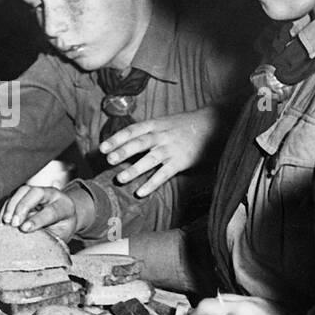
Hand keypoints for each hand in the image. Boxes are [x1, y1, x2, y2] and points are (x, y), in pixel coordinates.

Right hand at [0, 185, 88, 239]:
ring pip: (23, 191)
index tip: (24, 229)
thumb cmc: (61, 229)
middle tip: (14, 224)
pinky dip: (6, 208)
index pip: (51, 211)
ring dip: (11, 206)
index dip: (37, 220)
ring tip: (5, 221)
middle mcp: (52, 195)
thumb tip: (28, 245)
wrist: (62, 218)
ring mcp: (37, 191)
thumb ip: (46, 238)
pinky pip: (13, 196)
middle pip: (36, 193)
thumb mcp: (59, 236)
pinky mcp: (25, 193)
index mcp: (65, 207)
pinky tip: (3, 220)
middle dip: (22, 207)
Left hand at [99, 106, 220, 196]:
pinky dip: (152, 183)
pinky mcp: (181, 161)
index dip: (116, 139)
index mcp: (155, 124)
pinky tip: (140, 192)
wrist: (212, 124)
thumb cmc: (183, 126)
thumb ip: (146, 132)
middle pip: (139, 143)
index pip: (132, 130)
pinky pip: (164, 173)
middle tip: (108, 160)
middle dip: (123, 151)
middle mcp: (161, 135)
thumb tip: (123, 143)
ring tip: (120, 178)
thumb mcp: (163, 122)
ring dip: (134, 169)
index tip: (102, 148)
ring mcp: (171, 149)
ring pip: (150, 159)